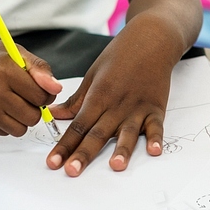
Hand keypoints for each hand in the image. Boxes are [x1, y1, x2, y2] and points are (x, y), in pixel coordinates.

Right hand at [0, 31, 61, 135]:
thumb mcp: (15, 51)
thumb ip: (40, 69)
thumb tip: (56, 88)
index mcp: (5, 70)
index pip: (41, 96)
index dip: (46, 94)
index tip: (40, 89)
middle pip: (32, 116)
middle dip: (35, 108)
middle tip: (26, 96)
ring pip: (19, 129)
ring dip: (21, 119)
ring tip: (14, 103)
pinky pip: (2, 132)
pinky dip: (6, 123)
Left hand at [46, 17, 176, 175]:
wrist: (152, 39)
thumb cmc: (121, 55)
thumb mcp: (93, 74)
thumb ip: (77, 99)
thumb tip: (56, 115)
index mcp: (99, 95)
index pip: (78, 125)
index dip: (64, 145)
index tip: (53, 162)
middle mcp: (118, 103)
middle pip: (98, 133)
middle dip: (84, 153)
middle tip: (72, 171)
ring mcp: (138, 106)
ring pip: (127, 132)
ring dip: (122, 149)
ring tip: (116, 165)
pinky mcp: (156, 107)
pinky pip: (156, 125)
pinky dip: (155, 138)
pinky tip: (153, 151)